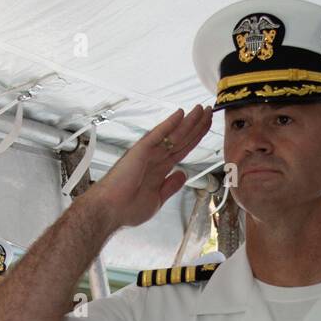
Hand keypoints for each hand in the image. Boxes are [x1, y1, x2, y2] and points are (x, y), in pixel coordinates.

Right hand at [91, 105, 213, 229]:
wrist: (110, 211)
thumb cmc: (127, 208)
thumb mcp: (158, 199)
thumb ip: (170, 186)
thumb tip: (183, 174)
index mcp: (160, 168)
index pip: (183, 149)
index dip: (196, 138)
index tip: (206, 127)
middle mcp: (156, 158)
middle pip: (182, 138)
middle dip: (197, 125)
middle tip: (210, 111)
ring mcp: (149, 153)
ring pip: (174, 134)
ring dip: (189, 121)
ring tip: (202, 109)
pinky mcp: (141, 151)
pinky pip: (158, 135)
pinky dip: (169, 124)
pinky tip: (180, 114)